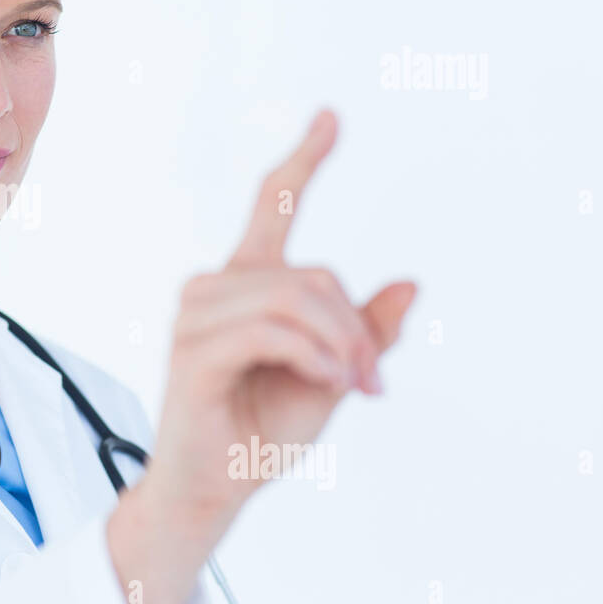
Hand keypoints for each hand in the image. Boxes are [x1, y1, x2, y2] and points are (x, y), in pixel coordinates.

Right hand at [144, 109, 416, 535]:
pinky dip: (312, 357)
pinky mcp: (192, 350)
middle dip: (357, 329)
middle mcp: (215, 287)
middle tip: (372, 381)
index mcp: (246, 284)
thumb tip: (410, 281)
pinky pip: (271, 331)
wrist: (215, 486)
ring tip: (348, 386)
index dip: (303, 162)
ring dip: (338, 347)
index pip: (271, 207)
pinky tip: (322, 383)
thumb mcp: (331, 376)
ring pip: (295, 298)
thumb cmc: (263, 428)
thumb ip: (364, 332)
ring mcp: (197, 315)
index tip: (331, 117)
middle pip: (313, 274)